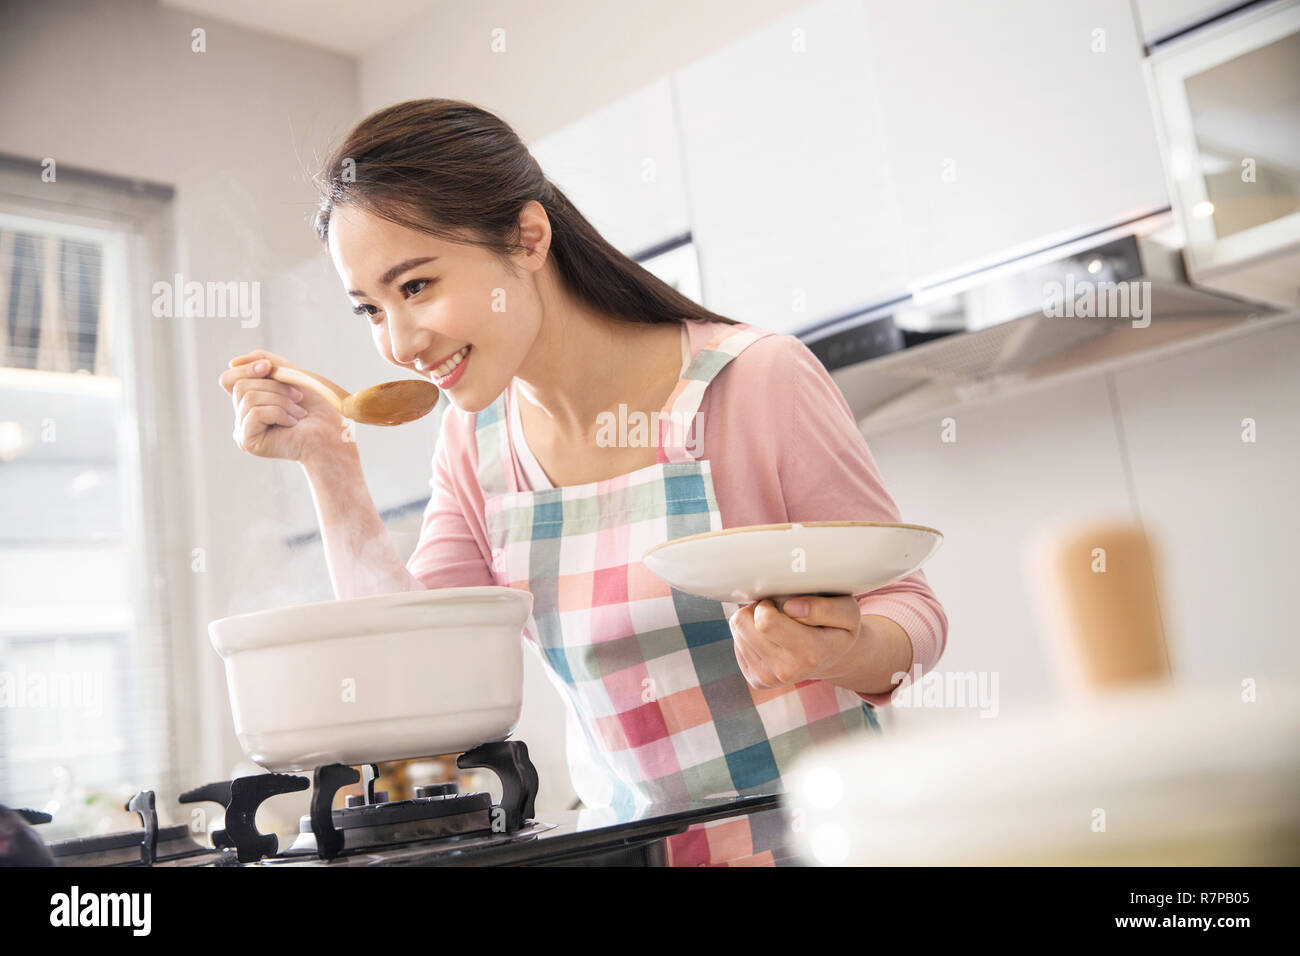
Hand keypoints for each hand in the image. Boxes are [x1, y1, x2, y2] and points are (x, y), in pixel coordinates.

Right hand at [218, 348, 347, 463]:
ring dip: (281, 400)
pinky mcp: (247, 441)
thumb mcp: (289, 375)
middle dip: (274, 386)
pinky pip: (255, 412)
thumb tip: (232, 362)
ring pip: (249, 397)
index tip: (268, 367)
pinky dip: (279, 413)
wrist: (332, 434)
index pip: (229, 379)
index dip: (246, 368)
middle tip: (298, 398)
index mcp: (249, 402)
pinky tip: (292, 423)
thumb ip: (264, 362)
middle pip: (240, 385)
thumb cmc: (316, 408)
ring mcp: (242, 430)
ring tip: (298, 413)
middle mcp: (242, 417)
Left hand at [729, 595, 862, 688]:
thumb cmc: (838, 628)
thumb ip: (825, 607)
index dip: (769, 604)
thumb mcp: (848, 611)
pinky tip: (772, 638)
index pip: (765, 622)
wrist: (833, 658)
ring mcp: (768, 678)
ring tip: (777, 623)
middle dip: (758, 608)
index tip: (784, 603)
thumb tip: (790, 606)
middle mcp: (787, 671)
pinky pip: (737, 641)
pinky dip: (751, 634)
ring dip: (753, 619)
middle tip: (779, 610)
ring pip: (737, 628)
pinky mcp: (755, 679)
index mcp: (811, 653)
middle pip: (743, 622)